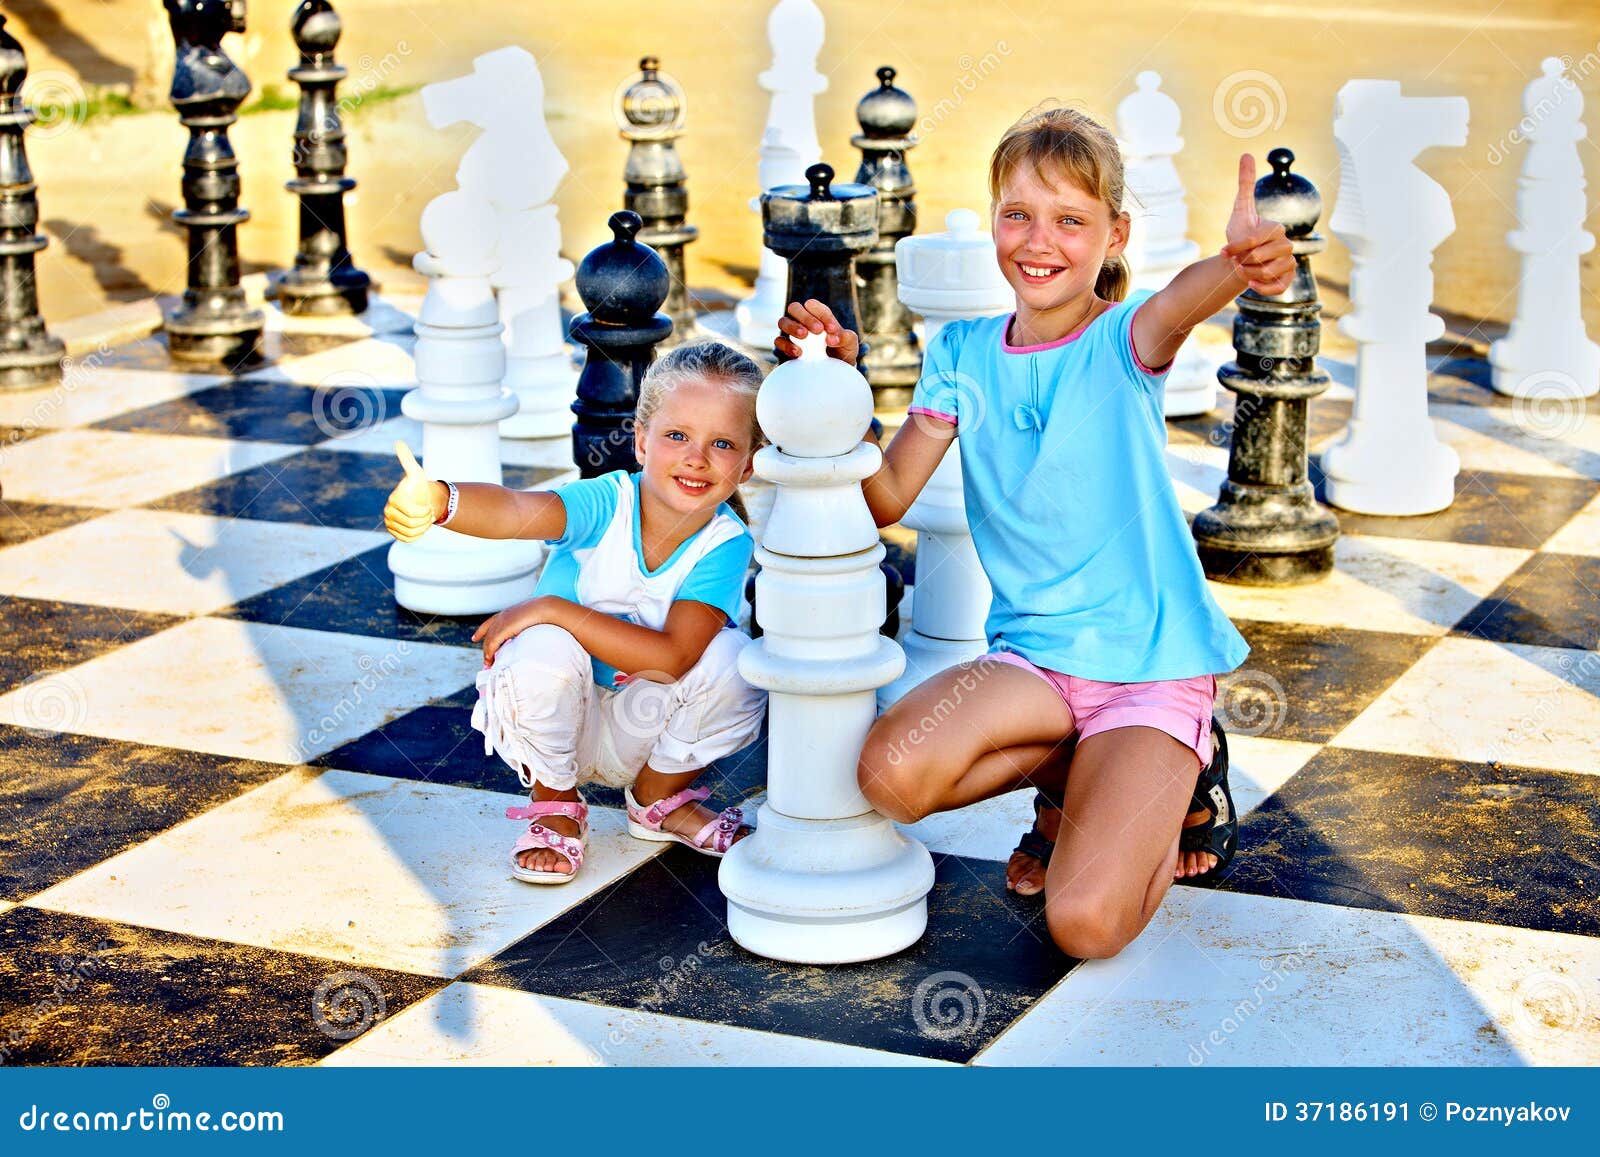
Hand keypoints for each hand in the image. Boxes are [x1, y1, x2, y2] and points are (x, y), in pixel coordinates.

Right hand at [383, 441, 446, 541]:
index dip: (425, 511)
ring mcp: (390, 524)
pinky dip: (418, 535)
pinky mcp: (394, 533)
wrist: (422, 499)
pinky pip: (408, 539)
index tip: (427, 505)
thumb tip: (398, 442)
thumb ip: (407, 459)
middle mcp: (388, 513)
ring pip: (411, 533)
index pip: (414, 514)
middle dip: (425, 520)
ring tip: (424, 518)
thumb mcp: (416, 472)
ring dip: (423, 527)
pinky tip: (420, 527)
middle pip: (413, 525)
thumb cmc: (419, 486)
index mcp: (393, 500)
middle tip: (427, 512)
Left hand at [472, 597, 551, 666]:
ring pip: (488, 640)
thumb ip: (526, 626)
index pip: (490, 622)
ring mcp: (501, 622)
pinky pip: (492, 644)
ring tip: (488, 663)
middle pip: (487, 634)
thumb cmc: (544, 613)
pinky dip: (490, 652)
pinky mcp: (502, 629)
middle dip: (485, 647)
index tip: (475, 638)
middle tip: (486, 659)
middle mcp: (502, 616)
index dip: (482, 631)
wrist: (545, 608)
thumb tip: (530, 633)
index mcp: (508, 613)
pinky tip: (490, 659)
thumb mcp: (531, 618)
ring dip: (487, 653)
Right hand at [775, 299, 859, 365]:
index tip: (831, 330)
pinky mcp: (786, 347)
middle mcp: (803, 321)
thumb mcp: (850, 344)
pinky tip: (799, 353)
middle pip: (794, 308)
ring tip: (804, 337)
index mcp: (818, 315)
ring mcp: (792, 333)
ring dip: (793, 327)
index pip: (813, 305)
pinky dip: (786, 345)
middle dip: (805, 317)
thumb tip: (831, 338)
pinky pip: (779, 341)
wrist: (834, 373)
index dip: (821, 315)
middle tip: (818, 330)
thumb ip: (846, 338)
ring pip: (783, 321)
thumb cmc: (842, 353)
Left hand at [1220, 154, 1295, 296]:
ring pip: (1264, 273)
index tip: (1224, 251)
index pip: (1252, 240)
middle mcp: (1287, 245)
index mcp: (1276, 228)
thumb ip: (1245, 184)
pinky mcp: (1288, 279)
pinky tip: (1251, 283)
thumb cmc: (1240, 233)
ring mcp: (1290, 263)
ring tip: (1245, 269)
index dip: (1235, 247)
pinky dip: (1261, 288)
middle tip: (1237, 260)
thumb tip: (1247, 153)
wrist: (1242, 258)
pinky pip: (1276, 288)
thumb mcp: (1240, 209)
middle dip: (1240, 261)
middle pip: (1257, 258)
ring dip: (1248, 274)